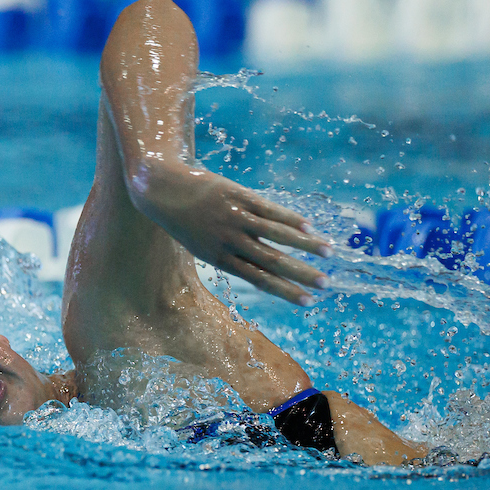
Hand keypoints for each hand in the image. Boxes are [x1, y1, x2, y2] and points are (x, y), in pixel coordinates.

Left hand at [138, 166, 332, 304]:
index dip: (285, 291)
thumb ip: (229, 255)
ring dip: (305, 245)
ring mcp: (235, 218)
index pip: (259, 279)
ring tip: (328, 252)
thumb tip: (259, 265)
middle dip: (301, 275)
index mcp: (219, 258)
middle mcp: (229, 241)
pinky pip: (268, 210)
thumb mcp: (201, 244)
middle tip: (326, 285)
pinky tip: (309, 226)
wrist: (161, 188)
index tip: (308, 301)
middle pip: (272, 261)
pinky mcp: (238, 196)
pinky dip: (290, 219)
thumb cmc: (184, 220)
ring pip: (276, 235)